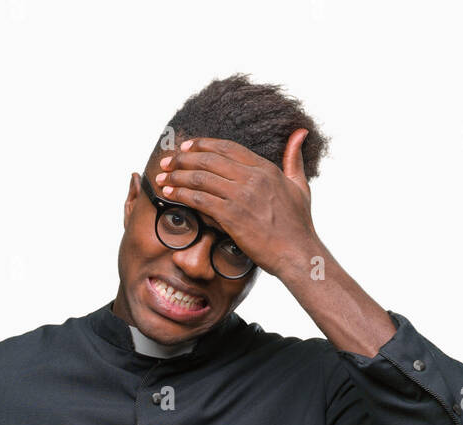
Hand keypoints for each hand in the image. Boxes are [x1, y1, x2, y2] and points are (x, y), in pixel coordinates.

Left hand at [154, 128, 317, 276]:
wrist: (297, 254)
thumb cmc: (299, 225)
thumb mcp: (300, 186)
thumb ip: (294, 158)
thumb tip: (299, 133)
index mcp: (266, 168)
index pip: (227, 148)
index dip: (203, 144)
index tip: (187, 146)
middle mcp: (252, 178)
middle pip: (209, 159)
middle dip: (183, 158)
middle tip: (167, 161)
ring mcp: (241, 196)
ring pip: (200, 177)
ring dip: (177, 175)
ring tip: (162, 177)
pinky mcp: (232, 216)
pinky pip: (200, 199)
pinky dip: (181, 194)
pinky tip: (170, 193)